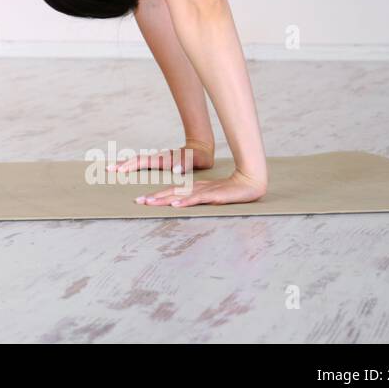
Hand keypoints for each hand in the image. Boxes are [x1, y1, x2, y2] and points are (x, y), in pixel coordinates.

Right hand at [107, 142, 213, 175]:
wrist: (200, 146)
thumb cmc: (199, 156)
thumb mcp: (196, 160)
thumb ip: (185, 164)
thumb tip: (174, 169)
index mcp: (164, 160)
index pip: (144, 162)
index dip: (132, 166)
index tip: (120, 171)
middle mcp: (158, 158)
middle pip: (136, 160)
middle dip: (122, 164)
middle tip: (108, 169)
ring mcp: (157, 158)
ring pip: (137, 160)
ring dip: (125, 164)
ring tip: (112, 168)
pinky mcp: (158, 160)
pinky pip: (142, 162)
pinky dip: (132, 164)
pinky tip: (127, 168)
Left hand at [136, 170, 267, 207]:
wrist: (250, 182)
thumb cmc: (230, 190)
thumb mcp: (210, 195)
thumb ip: (197, 198)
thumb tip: (181, 204)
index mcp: (194, 188)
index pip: (171, 192)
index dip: (156, 196)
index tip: (141, 201)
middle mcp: (196, 188)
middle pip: (171, 193)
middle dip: (154, 198)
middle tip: (138, 202)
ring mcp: (204, 191)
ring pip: (180, 195)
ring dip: (164, 199)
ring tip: (149, 202)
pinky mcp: (214, 196)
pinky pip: (197, 199)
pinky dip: (185, 202)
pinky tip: (175, 205)